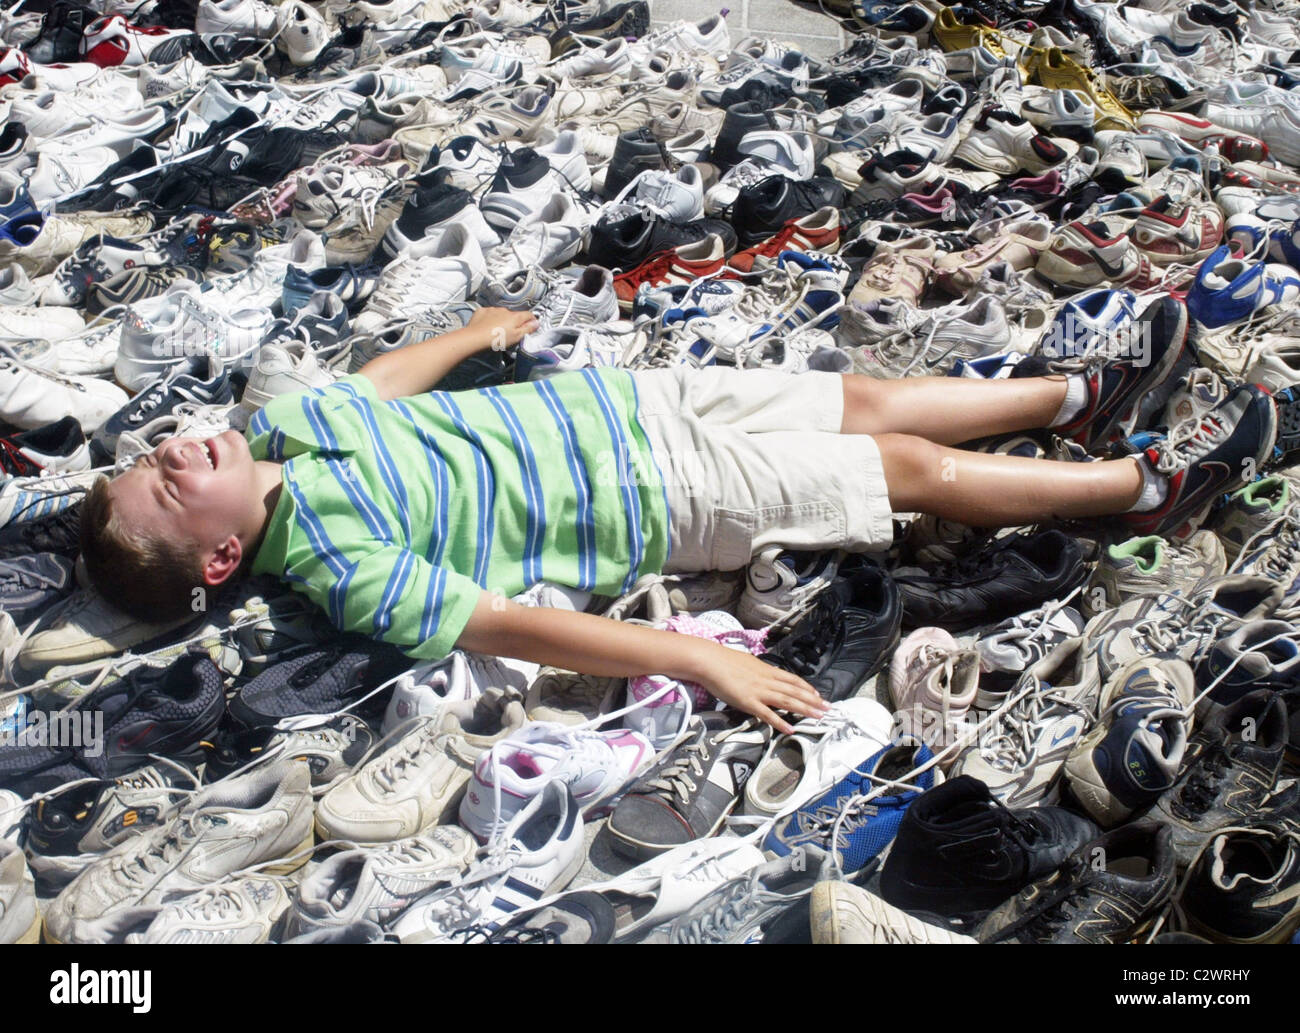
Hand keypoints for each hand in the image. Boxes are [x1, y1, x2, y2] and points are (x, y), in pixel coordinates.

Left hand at [467, 307, 537, 350]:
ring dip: (501, 320)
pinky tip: (487, 326)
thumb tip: (536, 323)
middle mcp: (505, 310)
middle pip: (514, 315)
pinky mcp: (482, 311)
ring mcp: (493, 310)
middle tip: (510, 333)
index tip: (531, 326)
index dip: (532, 320)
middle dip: (514, 322)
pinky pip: (489, 314)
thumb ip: (527, 329)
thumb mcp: (516, 337)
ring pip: (501, 314)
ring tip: (497, 331)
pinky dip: (490, 319)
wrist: (475, 338)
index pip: (528, 315)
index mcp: (515, 317)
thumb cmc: (497, 340)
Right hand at [690, 643, 828, 734]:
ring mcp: (759, 691)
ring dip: (805, 710)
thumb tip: (766, 675)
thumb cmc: (725, 661)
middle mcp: (767, 680)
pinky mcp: (748, 702)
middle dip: (813, 701)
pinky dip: (780, 722)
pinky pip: (767, 714)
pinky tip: (790, 729)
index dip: (807, 688)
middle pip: (795, 691)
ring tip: (818, 717)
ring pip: (787, 701)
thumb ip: (759, 671)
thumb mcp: (748, 663)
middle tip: (828, 709)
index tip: (818, 696)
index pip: (793, 680)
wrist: (710, 661)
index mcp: (767, 670)